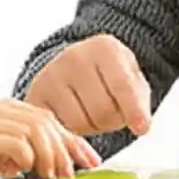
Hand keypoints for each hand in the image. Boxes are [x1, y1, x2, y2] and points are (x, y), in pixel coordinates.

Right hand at [0, 99, 101, 178]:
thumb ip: (23, 153)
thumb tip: (56, 163)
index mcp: (3, 109)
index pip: (48, 119)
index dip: (71, 140)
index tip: (88, 160)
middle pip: (45, 121)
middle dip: (63, 149)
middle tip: (67, 173)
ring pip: (33, 129)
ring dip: (47, 155)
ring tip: (47, 174)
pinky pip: (14, 141)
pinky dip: (25, 157)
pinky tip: (20, 170)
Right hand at [25, 35, 152, 136]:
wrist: (76, 67)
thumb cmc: (110, 76)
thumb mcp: (132, 79)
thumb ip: (140, 101)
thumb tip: (141, 126)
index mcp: (104, 47)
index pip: (122, 86)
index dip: (134, 111)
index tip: (143, 128)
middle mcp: (74, 56)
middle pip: (102, 111)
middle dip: (112, 121)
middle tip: (111, 111)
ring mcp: (51, 75)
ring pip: (80, 124)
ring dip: (92, 127)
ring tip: (91, 111)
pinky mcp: (36, 95)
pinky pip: (59, 128)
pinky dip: (71, 131)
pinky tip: (75, 117)